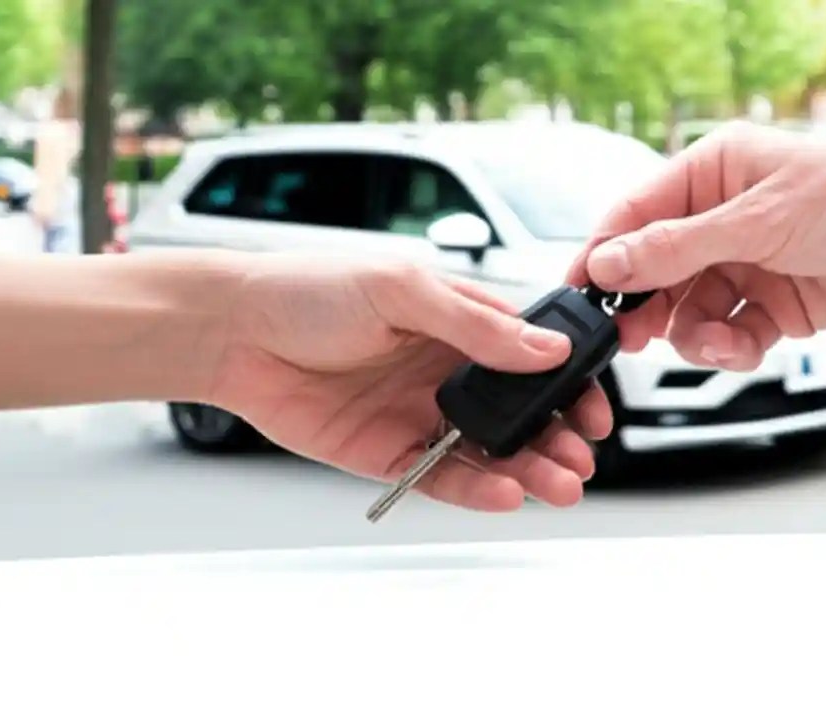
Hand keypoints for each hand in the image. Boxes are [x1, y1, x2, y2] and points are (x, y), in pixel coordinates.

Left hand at [208, 257, 612, 511]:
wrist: (231, 333)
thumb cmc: (308, 291)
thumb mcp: (402, 290)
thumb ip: (476, 326)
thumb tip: (546, 348)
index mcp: (458, 322)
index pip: (532, 357)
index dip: (568, 385)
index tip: (594, 409)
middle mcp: (445, 370)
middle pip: (518, 413)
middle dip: (557, 438)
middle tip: (582, 460)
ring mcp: (418, 413)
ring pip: (489, 451)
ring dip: (529, 469)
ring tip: (560, 484)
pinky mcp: (387, 452)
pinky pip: (441, 477)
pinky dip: (476, 489)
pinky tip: (506, 492)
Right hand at [567, 121, 825, 371]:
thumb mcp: (758, 220)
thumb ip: (678, 247)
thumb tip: (610, 262)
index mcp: (712, 173)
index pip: (636, 214)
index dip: (606, 255)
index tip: (583, 293)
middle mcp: (722, 217)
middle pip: (655, 270)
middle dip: (647, 306)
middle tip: (635, 335)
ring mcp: (747, 262)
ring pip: (688, 310)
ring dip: (696, 333)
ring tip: (720, 340)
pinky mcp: (773, 303)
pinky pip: (727, 332)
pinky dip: (730, 346)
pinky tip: (744, 345)